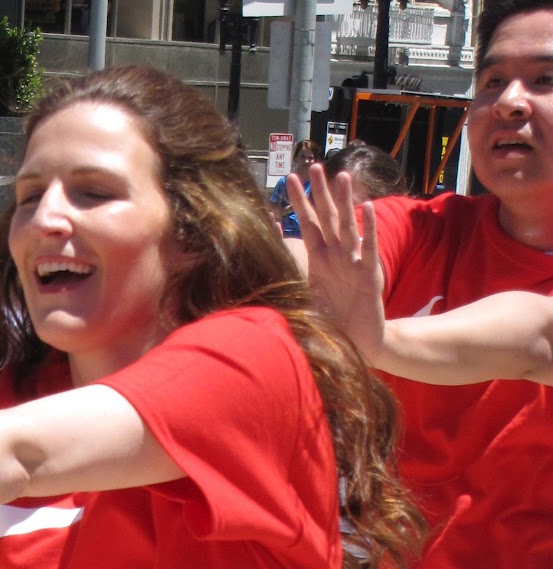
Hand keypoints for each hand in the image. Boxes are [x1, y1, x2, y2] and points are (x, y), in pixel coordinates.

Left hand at [288, 165, 385, 362]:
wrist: (358, 342)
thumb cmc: (332, 321)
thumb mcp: (304, 299)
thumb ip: (286, 283)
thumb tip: (259, 272)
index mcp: (320, 260)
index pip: (306, 225)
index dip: (299, 202)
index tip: (289, 179)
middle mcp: (337, 256)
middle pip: (327, 218)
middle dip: (320, 193)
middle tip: (314, 165)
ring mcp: (354, 263)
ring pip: (348, 227)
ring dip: (345, 202)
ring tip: (342, 177)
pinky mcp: (370, 276)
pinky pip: (369, 249)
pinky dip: (368, 230)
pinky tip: (366, 209)